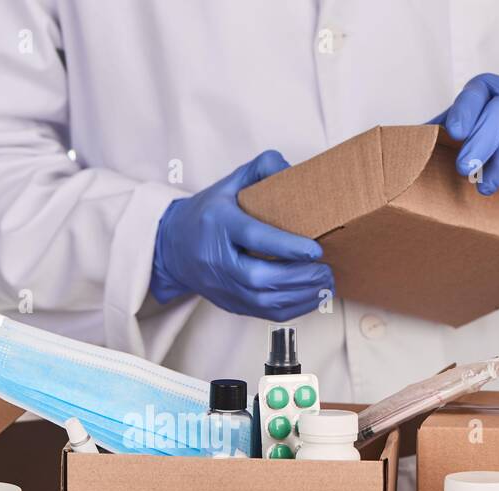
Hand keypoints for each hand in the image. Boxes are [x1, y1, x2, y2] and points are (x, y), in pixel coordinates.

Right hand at [150, 150, 333, 321]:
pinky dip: (292, 309)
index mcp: (219, 224)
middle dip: (298, 277)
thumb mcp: (229, 183)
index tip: (315, 249)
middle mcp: (217, 259)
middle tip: (326, 269)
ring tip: (325, 283)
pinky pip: (263, 314)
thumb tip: (293, 170)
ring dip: (299, 296)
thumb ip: (261, 169)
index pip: (253, 238)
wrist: (173, 248)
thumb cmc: (208, 213)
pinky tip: (311, 298)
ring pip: (263, 301)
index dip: (286, 246)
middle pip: (259, 277)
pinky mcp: (230, 303)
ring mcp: (222, 286)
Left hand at [430, 74, 498, 194]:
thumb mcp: (472, 113)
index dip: (465, 111)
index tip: (454, 132)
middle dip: (482, 141)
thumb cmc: (498, 115)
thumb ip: (442, 126)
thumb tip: (403, 145)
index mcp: (487, 89)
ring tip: (485, 186)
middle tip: (464, 169)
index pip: (476, 93)